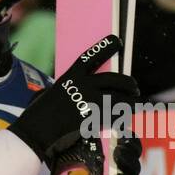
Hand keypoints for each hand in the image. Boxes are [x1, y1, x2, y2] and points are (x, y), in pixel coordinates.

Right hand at [8, 35, 139, 170]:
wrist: (35, 133)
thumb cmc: (38, 116)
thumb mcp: (50, 94)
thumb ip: (68, 90)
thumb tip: (79, 94)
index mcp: (71, 76)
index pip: (91, 57)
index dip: (105, 48)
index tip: (116, 41)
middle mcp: (82, 85)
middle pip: (114, 80)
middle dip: (128, 84)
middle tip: (135, 89)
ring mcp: (89, 101)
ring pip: (119, 99)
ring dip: (132, 103)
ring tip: (139, 105)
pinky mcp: (94, 118)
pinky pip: (114, 116)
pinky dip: (123, 118)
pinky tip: (127, 120)